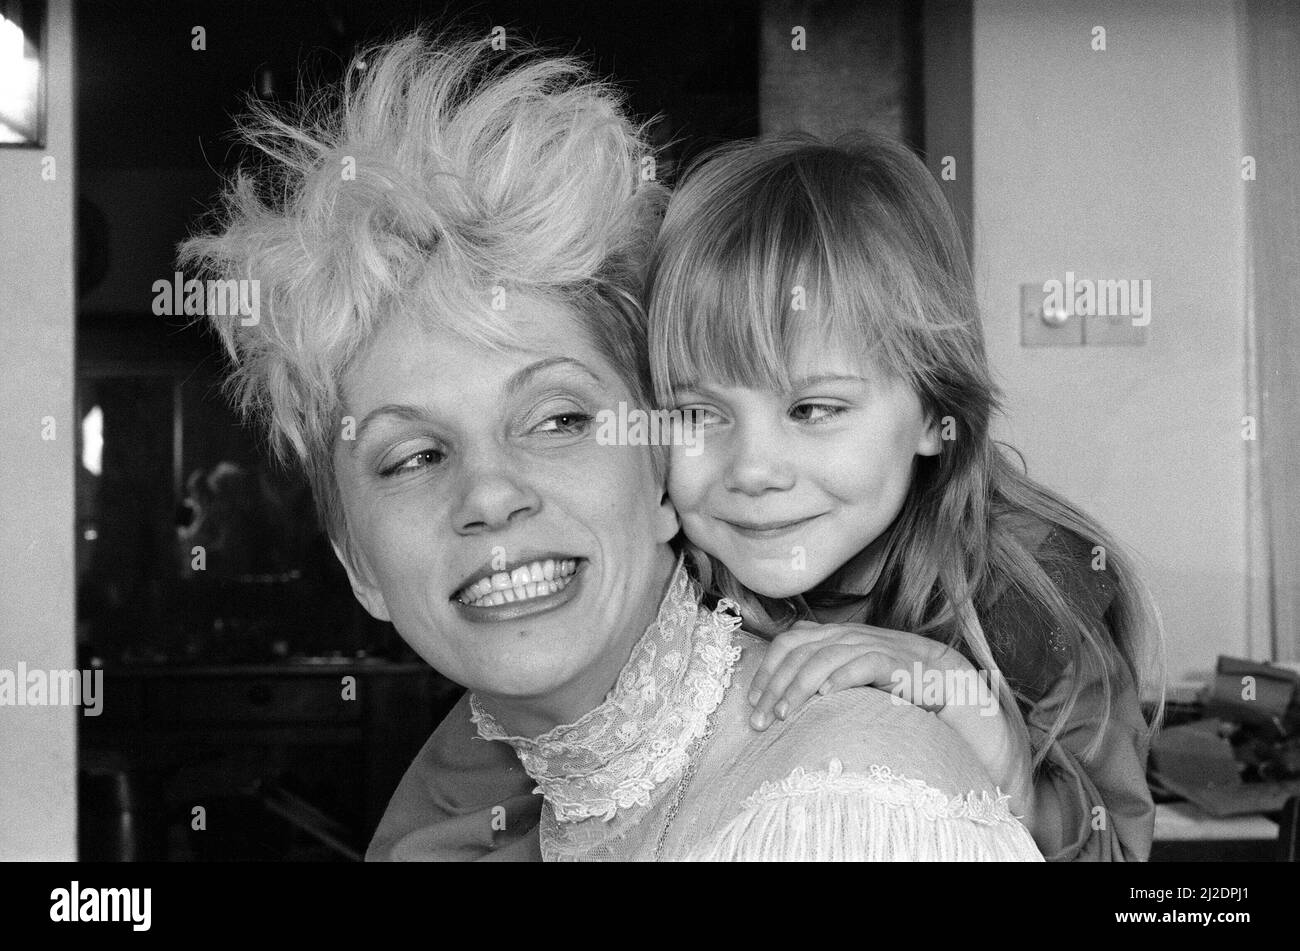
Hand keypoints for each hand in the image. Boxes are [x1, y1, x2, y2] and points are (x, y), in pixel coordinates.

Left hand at [748, 620, 963, 728]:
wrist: (938, 675)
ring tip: (784, 713)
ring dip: (798, 687)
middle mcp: (844, 635)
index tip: (752, 701)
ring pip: (822, 659)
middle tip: (759, 719)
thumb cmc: (886, 676)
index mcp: (830, 633)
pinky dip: (840, 679)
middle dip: (773, 687)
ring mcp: (867, 645)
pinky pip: (859, 666)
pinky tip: (825, 695)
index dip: (766, 670)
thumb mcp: (847, 667)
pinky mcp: (889, 661)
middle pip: (797, 654)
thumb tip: (780, 693)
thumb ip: (818, 668)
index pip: (786, 643)